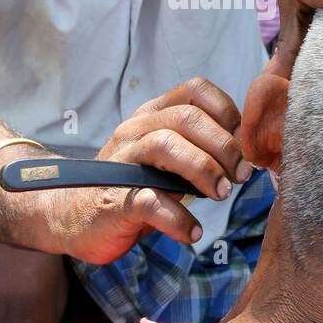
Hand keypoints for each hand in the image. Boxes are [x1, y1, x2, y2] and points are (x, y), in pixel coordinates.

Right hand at [51, 78, 249, 263]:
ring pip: (166, 146)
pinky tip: (192, 233)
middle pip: (187, 118)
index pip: (196, 90)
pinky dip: (178, 219)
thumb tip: (248, 154)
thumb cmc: (133, 187)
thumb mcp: (165, 159)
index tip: (243, 145)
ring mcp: (122, 163)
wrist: (74, 217)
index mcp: (153, 115)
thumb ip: (197, 148)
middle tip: (239, 177)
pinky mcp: (114, 199)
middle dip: (224, 147)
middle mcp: (135, 130)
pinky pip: (150, 201)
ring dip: (204, 171)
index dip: (228, 112)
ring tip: (221, 195)